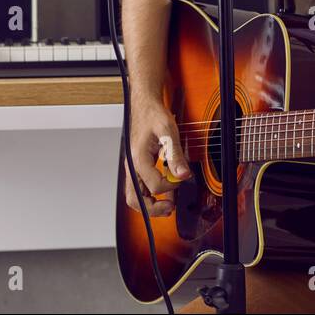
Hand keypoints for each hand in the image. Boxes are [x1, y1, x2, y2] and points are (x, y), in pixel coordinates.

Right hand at [123, 95, 190, 216]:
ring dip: (151, 203)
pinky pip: (139, 187)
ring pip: (135, 196)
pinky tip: (164, 188)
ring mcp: (132, 167)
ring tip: (168, 202)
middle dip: (153, 208)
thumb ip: (175, 154)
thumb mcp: (168, 131)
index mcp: (138, 159)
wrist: (143, 105)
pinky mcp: (136, 166)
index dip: (171, 186)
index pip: (154, 185)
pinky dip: (150, 193)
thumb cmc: (153, 115)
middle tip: (170, 207)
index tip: (182, 177)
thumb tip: (183, 175)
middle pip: (135, 200)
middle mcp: (131, 166)